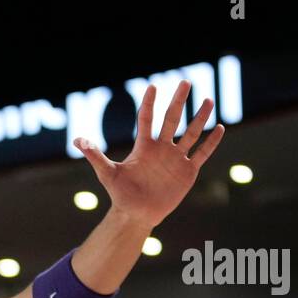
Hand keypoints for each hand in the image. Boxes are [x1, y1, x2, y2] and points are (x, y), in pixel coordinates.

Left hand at [73, 79, 224, 229]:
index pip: (147, 119)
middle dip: (178, 101)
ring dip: (200, 117)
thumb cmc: (120, 194)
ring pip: (191, 133)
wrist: (136, 214)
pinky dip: (211, 142)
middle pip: (172, 119)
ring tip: (207, 100)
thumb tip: (77, 140)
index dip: (149, 103)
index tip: (152, 86)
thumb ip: (95, 156)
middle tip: (185, 82)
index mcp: (144, 146)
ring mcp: (176, 158)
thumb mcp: (107, 174)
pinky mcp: (187, 171)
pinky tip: (220, 128)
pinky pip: (202, 154)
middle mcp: (162, 148)